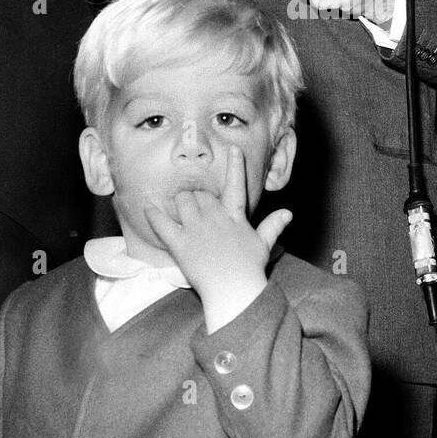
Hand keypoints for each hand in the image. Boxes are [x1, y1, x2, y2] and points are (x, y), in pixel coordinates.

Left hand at [143, 146, 291, 331]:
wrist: (233, 289)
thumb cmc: (249, 269)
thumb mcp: (263, 245)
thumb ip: (273, 226)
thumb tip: (288, 213)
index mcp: (235, 217)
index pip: (236, 186)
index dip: (235, 166)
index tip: (233, 149)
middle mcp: (215, 217)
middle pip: (201, 194)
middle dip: (196, 196)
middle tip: (193, 205)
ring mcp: (197, 229)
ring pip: (183, 201)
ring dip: (180, 202)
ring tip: (178, 208)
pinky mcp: (180, 243)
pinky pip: (163, 223)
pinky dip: (154, 214)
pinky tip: (148, 206)